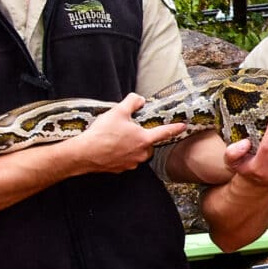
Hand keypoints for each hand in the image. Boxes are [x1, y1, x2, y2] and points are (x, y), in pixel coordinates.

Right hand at [71, 93, 186, 173]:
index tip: (183, 126)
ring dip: (132, 146)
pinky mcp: (120, 169)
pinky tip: (110, 148)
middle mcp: (141, 153)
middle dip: (143, 138)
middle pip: (149, 145)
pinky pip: (126, 160)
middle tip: (130, 130)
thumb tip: (139, 99)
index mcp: (144, 139)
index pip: (164, 132)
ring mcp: (131, 163)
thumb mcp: (118, 111)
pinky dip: (121, 154)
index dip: (175, 128)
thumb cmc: (102, 133)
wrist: (84, 154)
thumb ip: (132, 102)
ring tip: (117, 139)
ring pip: (138, 153)